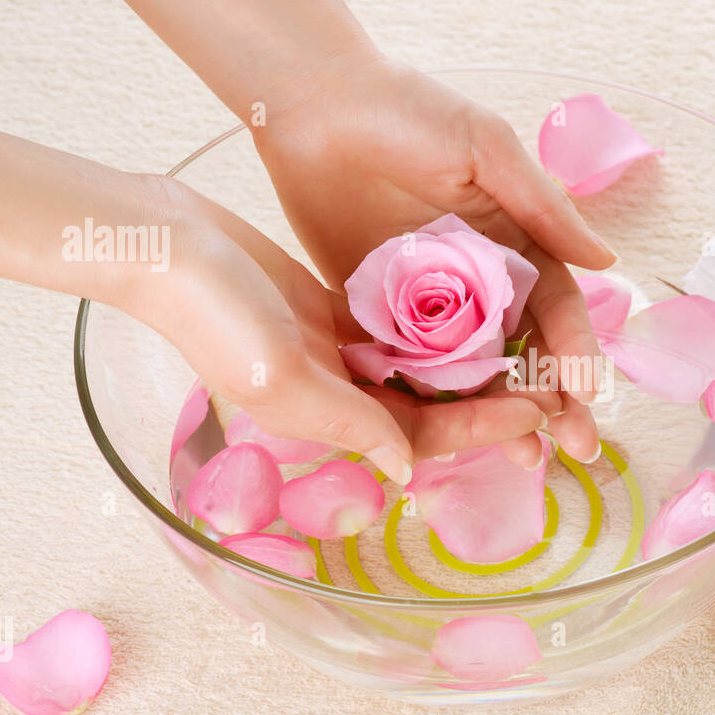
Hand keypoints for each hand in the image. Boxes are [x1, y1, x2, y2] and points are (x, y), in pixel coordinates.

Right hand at [125, 176, 549, 481]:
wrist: (166, 246)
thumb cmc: (216, 316)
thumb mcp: (283, 378)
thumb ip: (350, 422)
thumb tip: (408, 468)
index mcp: (327, 419)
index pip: (422, 435)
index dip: (481, 427)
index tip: (535, 412)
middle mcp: (335, 395)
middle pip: (428, 409)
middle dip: (487, 405)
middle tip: (548, 390)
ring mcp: (334, 354)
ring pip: (418, 372)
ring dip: (469, 369)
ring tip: (525, 353)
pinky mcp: (330, 315)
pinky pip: (396, 331)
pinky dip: (436, 328)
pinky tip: (482, 311)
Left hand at [252, 56, 615, 465]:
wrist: (313, 105)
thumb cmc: (408, 110)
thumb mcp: (485, 148)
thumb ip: (542, 207)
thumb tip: (608, 262)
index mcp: (517, 242)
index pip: (557, 309)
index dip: (576, 352)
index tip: (584, 396)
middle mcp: (481, 281)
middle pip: (526, 352)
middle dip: (554, 401)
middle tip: (574, 449)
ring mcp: (429, 303)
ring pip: (474, 372)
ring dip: (500, 415)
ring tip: (524, 459)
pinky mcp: (377, 314)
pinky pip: (409, 367)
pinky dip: (431, 403)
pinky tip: (447, 440)